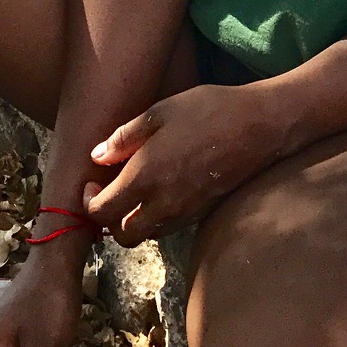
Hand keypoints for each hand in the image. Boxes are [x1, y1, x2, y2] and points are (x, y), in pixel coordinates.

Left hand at [84, 80, 300, 245]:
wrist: (258, 127)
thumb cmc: (207, 111)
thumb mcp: (159, 112)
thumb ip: (124, 138)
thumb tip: (97, 157)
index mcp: (145, 177)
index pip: (102, 212)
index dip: (88, 202)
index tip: (91, 182)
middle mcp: (163, 204)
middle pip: (123, 235)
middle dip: (109, 221)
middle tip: (109, 193)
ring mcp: (184, 213)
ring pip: (146, 235)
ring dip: (133, 221)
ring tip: (133, 190)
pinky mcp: (201, 213)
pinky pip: (168, 227)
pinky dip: (156, 218)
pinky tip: (159, 189)